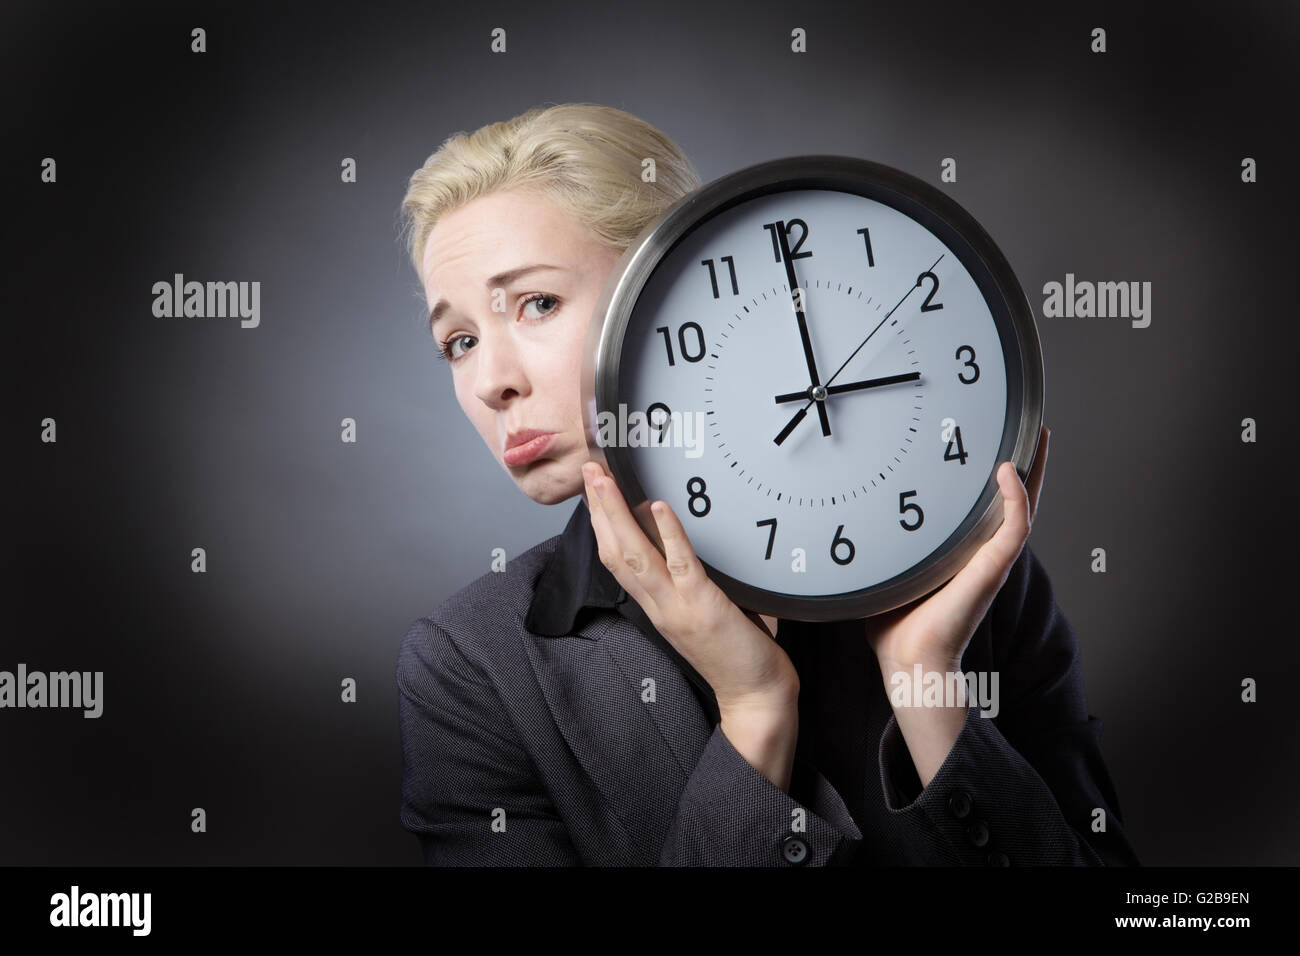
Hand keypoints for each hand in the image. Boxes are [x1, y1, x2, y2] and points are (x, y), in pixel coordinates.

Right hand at [581, 461, 797, 713]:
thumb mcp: (707, 611)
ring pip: (635, 555)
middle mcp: (658, 606)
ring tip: (604, 479)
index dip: (601, 523)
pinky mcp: (703, 607)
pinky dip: (668, 533)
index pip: (617, 560)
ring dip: (616, 513)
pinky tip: (657, 506)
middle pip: (615, 551)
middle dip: (598, 508)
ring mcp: (677, 607)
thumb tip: (706, 542)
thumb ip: (698, 580)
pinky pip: (681, 565)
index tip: (594, 491)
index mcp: (656, 606)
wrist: (755, 698)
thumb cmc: (737, 655)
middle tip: (588, 469)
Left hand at [867, 424, 1049, 788]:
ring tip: (1036, 434)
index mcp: (960, 547)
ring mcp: (989, 559)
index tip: (995, 430)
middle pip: (1013, 495)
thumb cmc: (894, 620)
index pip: (985, 498)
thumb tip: (848, 503)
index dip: (995, 467)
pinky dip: (1016, 501)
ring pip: (1022, 506)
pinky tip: (1009, 472)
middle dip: (1024, 456)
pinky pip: (1012, 531)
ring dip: (1032, 469)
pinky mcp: (989, 572)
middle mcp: (980, 549)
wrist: (906, 659)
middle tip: (1029, 420)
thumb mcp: (885, 563)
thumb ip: (881, 536)